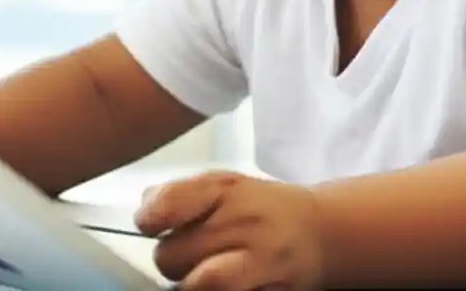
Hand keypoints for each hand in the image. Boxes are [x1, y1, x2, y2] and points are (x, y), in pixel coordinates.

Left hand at [134, 171, 324, 290]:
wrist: (320, 231)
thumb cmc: (260, 208)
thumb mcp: (222, 185)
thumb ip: (179, 195)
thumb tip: (145, 212)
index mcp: (225, 190)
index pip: (168, 204)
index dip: (150, 219)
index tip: (151, 225)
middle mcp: (244, 223)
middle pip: (173, 254)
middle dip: (170, 258)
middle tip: (185, 255)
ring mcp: (262, 261)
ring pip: (200, 285)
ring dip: (190, 284)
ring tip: (199, 275)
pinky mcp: (273, 290)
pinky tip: (224, 283)